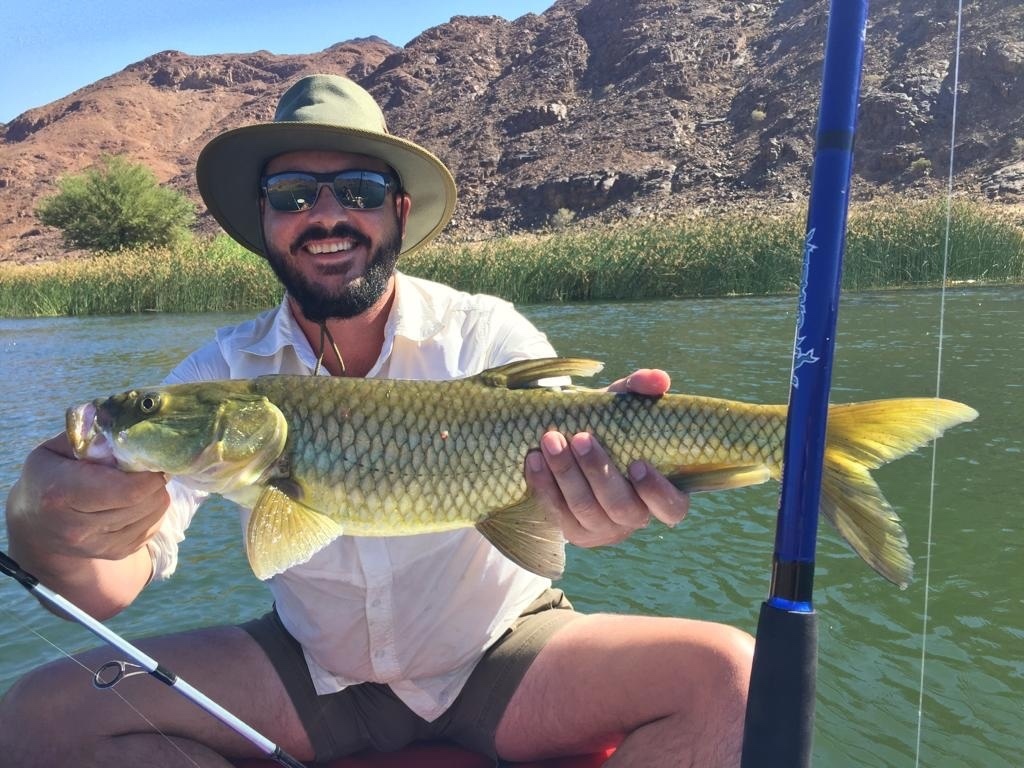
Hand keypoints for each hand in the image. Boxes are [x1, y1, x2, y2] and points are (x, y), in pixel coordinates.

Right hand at [6, 433, 168, 563]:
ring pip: (154, 515)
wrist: (36, 523)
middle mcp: (77, 528)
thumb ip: (90, 435)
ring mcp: (97, 546)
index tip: (150, 459)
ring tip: (140, 482)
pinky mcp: (114, 554)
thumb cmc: (49, 475)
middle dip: (156, 480)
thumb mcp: (56, 449)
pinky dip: (152, 511)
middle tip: (149, 467)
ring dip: (156, 495)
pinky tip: (136, 501)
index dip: (149, 473)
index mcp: (62, 494)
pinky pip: (152, 529)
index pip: (128, 490)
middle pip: (145, 502)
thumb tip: (128, 424)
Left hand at [524, 369, 689, 547]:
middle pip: (621, 507)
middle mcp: (635, 517)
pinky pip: (558, 514)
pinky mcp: (574, 531)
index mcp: (661, 494)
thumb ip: (642, 389)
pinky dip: (544, 485)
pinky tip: (534, 460)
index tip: (636, 463)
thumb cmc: (611, 427)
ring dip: (567, 474)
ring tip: (551, 440)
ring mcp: (603, 528)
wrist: (571, 443)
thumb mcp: (625, 406)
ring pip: (586, 509)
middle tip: (581, 438)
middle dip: (598, 472)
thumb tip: (657, 379)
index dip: (656, 491)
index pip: (671, 507)